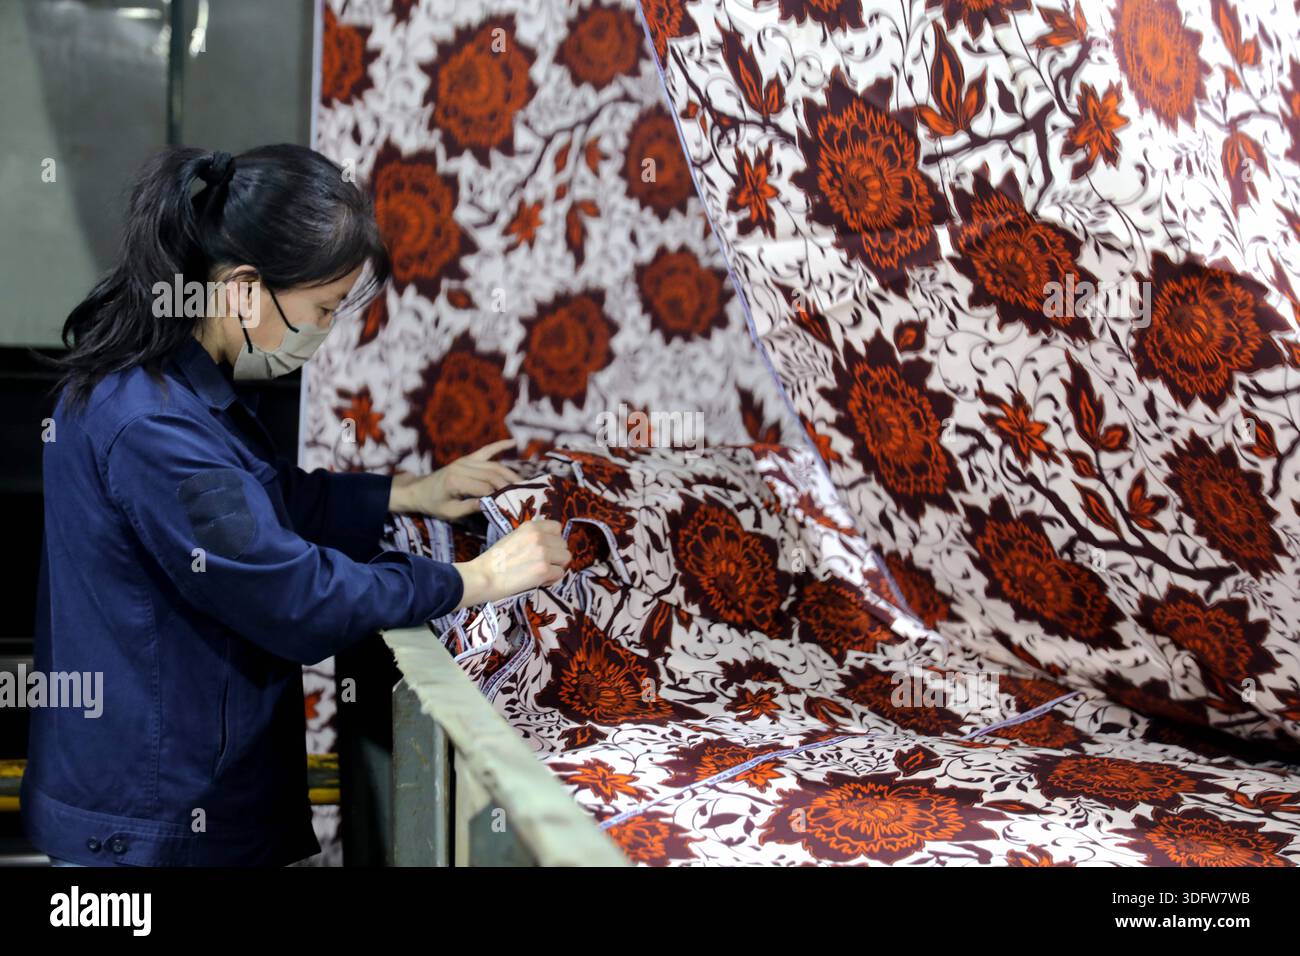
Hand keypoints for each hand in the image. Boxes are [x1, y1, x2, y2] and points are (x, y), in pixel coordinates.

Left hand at [389, 439, 521, 519]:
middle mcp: (462, 467)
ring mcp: (465, 460)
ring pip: (494, 465)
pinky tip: (513, 442)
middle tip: (524, 495)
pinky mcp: (467, 458)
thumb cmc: (434, 504)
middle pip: (492, 475)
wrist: (419, 490)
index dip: (500, 497)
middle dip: (509, 485)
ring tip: (523, 484)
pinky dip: (500, 445)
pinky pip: (486, 450)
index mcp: (456, 481)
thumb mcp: (450, 512)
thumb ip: (471, 507)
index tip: (512, 505)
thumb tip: (493, 505)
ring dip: (510, 473)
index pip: (485, 489)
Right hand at [453, 519, 569, 607]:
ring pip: (566, 559)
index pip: (557, 528)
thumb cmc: (494, 560)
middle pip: (563, 544)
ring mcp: (543, 553)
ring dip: (557, 566)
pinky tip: (539, 581)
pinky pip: (560, 574)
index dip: (554, 540)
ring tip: (542, 572)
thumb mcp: (514, 537)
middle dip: (556, 555)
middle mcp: (539, 536)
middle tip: (542, 564)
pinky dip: (552, 579)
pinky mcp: (544, 570)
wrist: (483, 577)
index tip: (546, 548)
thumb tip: (549, 544)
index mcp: (531, 526)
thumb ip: (532, 537)